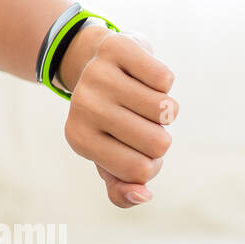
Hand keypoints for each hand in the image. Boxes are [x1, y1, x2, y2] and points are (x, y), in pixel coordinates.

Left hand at [61, 29, 178, 207]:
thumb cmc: (108, 119)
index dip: (150, 161)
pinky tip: (140, 75)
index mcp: (79, 140)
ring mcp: (97, 76)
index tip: (131, 144)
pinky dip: (162, 80)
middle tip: (136, 117)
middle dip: (159, 134)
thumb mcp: (110, 156)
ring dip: (164, 107)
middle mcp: (83, 107)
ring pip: (166, 110)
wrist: (92, 61)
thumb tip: (144, 196)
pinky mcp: (117, 47)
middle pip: (159, 144)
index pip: (142, 172)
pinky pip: (165, 78)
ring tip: (140, 96)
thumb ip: (123, 189)